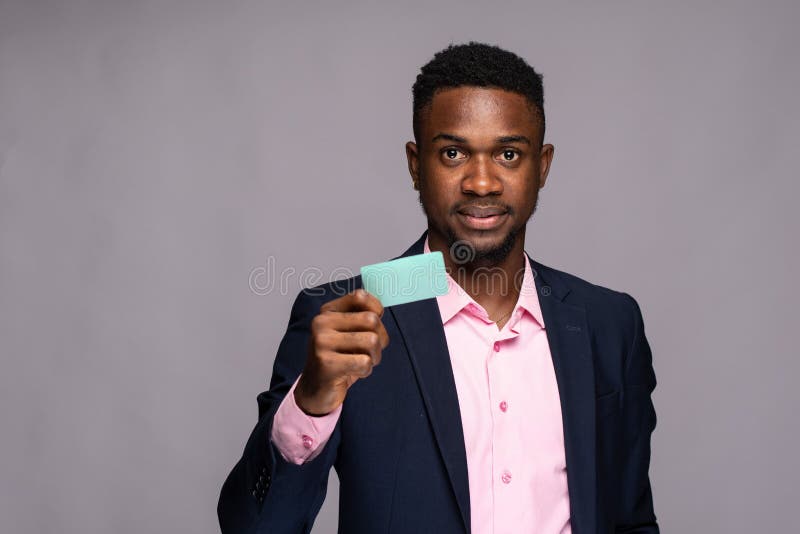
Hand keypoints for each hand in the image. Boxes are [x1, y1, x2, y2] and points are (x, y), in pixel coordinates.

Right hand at [294, 289, 389, 415]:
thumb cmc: (339, 359)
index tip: (373, 326)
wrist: (315, 390)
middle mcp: (321, 323)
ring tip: (362, 363)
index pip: (360, 296)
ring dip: (374, 357)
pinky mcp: (326, 363)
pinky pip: (365, 362)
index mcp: (328, 312)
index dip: (376, 310)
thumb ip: (361, 316)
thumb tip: (378, 309)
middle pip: (371, 320)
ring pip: (372, 341)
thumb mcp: (347, 333)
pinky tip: (353, 372)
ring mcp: (322, 342)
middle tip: (370, 352)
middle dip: (380, 339)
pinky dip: (366, 370)